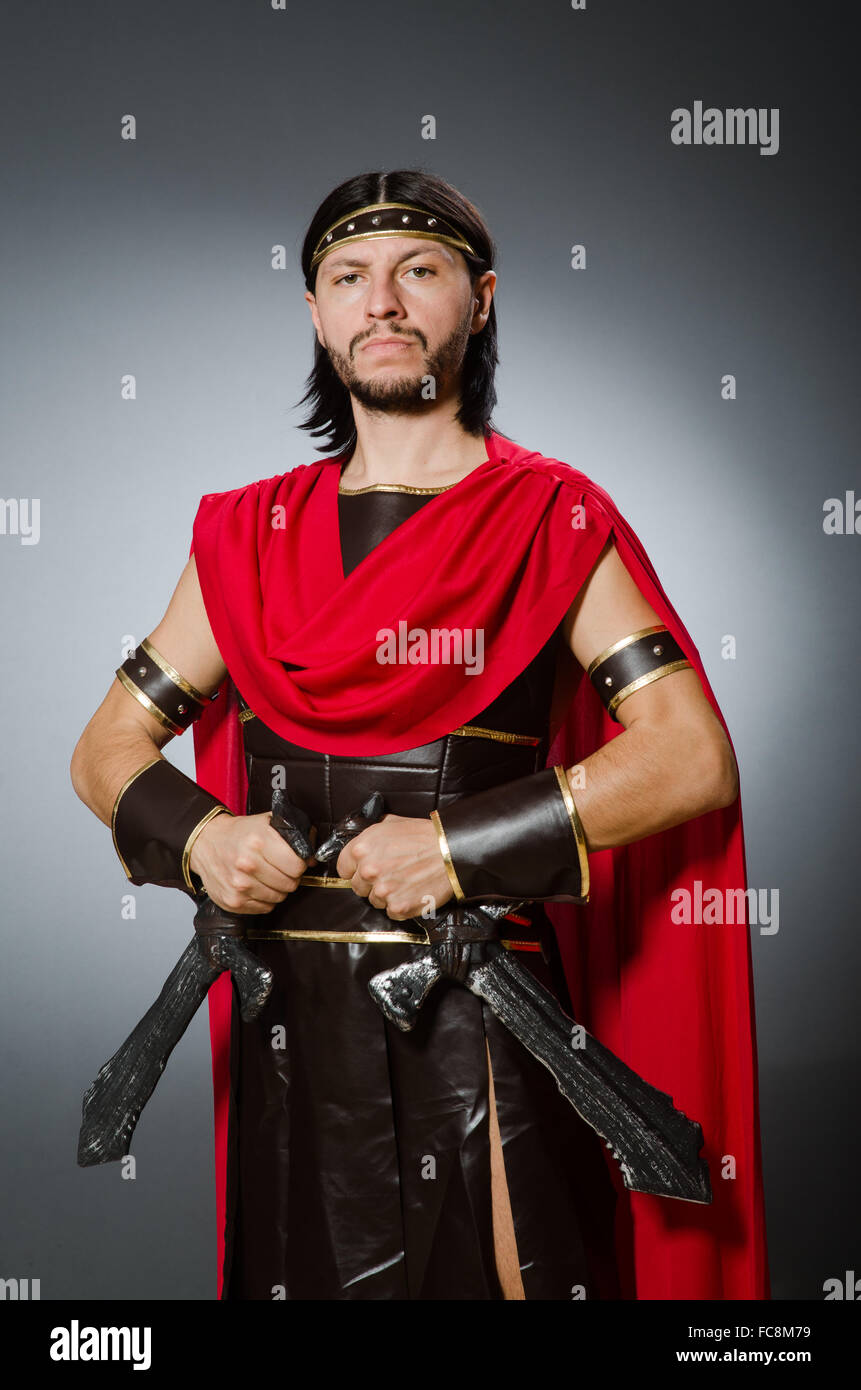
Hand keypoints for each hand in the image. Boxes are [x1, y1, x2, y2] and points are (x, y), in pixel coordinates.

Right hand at [189, 811, 311, 914]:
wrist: (206, 843)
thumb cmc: (238, 833)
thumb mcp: (266, 822)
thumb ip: (293, 834)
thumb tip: (313, 857)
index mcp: (259, 841)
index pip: (297, 866)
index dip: (299, 864)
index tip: (293, 860)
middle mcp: (248, 865)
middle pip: (290, 884)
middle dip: (289, 876)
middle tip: (279, 868)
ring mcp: (239, 886)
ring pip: (278, 898)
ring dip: (277, 888)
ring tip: (266, 875)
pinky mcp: (233, 901)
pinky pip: (264, 907)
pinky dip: (264, 899)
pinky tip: (255, 885)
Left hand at [336, 813, 453, 920]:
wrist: (451, 851)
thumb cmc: (424, 836)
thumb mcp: (391, 824)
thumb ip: (371, 835)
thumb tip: (362, 840)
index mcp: (362, 849)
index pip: (343, 869)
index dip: (355, 869)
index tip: (365, 869)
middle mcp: (368, 870)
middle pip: (358, 887)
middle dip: (371, 883)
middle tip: (391, 874)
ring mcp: (383, 891)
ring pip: (374, 901)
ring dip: (386, 895)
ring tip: (404, 881)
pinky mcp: (398, 907)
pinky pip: (391, 912)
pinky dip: (400, 905)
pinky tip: (411, 891)